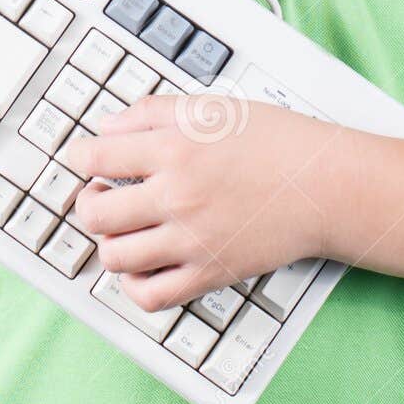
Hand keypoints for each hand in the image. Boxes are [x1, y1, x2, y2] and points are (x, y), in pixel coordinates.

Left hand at [68, 93, 342, 311]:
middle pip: (95, 212)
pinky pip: (151, 296)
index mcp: (174, 148)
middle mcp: (176, 196)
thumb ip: (152, 112)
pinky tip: (142, 264)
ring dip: (108, 240)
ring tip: (122, 226)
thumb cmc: (274, 141)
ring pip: (115, 256)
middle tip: (98, 193)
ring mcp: (191, 240)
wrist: (323, 185)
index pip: (96, 157)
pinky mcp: (209, 274)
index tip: (85, 157)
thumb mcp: (210, 107)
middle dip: (87, 201)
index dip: (80, 155)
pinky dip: (134, 286)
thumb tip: (107, 126)